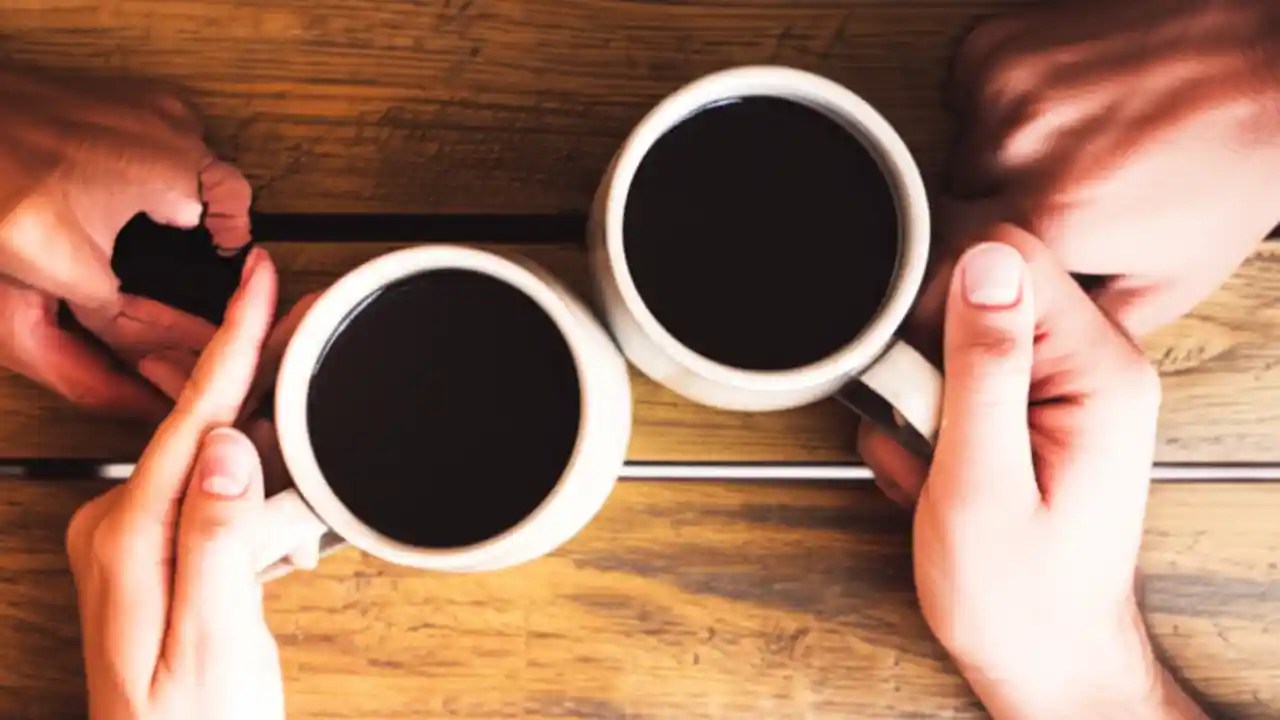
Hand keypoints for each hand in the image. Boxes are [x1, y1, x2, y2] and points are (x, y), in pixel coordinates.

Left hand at [0, 65, 252, 417]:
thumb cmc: (3, 177)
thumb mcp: (67, 268)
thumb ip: (119, 310)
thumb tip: (142, 341)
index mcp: (177, 165)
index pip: (239, 204)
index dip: (230, 241)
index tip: (221, 259)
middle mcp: (168, 124)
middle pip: (214, 177)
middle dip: (204, 216)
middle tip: (188, 249)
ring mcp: (136, 102)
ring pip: (183, 152)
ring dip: (174, 186)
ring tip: (146, 221)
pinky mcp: (104, 95)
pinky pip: (146, 133)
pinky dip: (140, 163)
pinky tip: (104, 189)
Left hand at [65, 249, 284, 719]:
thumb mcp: (210, 638)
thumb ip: (213, 541)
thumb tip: (227, 448)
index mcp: (129, 540)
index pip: (189, 419)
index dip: (231, 344)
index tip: (259, 287)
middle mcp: (126, 530)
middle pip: (203, 422)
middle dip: (260, 369)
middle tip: (309, 320)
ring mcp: (146, 542)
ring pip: (219, 455)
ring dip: (271, 428)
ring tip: (315, 406)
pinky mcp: (172, 555)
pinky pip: (223, 491)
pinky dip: (265, 478)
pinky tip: (290, 479)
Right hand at [862, 228, 1205, 716]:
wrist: (1042, 661)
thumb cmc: (1019, 597)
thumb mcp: (983, 481)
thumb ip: (983, 369)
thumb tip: (982, 262)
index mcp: (1099, 375)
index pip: (1013, 261)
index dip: (943, 300)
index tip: (920, 371)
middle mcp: (1094, 371)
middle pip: (983, 295)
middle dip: (928, 362)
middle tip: (927, 434)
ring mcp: (1065, 393)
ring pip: (960, 343)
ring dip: (923, 403)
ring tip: (933, 467)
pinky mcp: (1035, 416)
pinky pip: (962, 385)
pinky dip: (931, 428)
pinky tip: (937, 475)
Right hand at [946, 0, 1279, 335]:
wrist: (1266, 66)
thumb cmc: (1230, 167)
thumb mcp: (1166, 287)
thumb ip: (1068, 329)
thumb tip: (1006, 352)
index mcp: (1048, 218)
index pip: (935, 276)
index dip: (951, 287)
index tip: (971, 290)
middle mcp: (1014, 147)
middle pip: (947, 211)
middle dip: (983, 219)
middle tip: (1046, 208)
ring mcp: (1002, 87)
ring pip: (954, 152)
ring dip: (994, 162)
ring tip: (1063, 154)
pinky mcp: (995, 47)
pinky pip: (962, 96)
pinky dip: (994, 107)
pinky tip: (1055, 111)